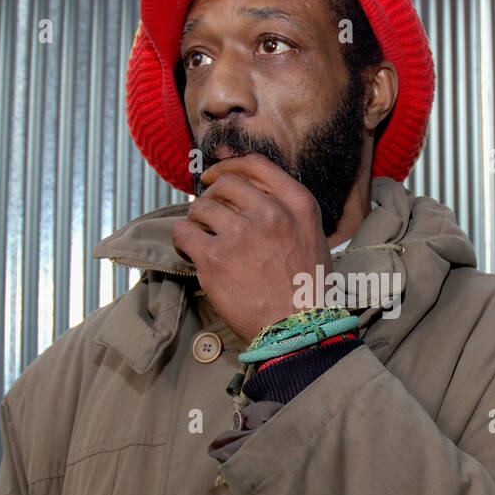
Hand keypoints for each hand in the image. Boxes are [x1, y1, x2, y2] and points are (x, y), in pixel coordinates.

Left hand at [171, 153, 333, 345]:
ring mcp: (240, 235)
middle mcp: (270, 214)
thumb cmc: (306, 288)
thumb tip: (251, 196)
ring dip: (196, 219)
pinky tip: (188, 248)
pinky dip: (181, 238)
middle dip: (211, 196)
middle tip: (208, 214)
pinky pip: (183, 232)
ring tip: (201, 236)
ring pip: (200, 207)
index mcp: (297, 205)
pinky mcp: (215, 259)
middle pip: (224, 185)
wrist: (297, 328)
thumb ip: (288, 211)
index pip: (256, 166)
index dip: (228, 166)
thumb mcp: (313, 236)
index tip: (214, 176)